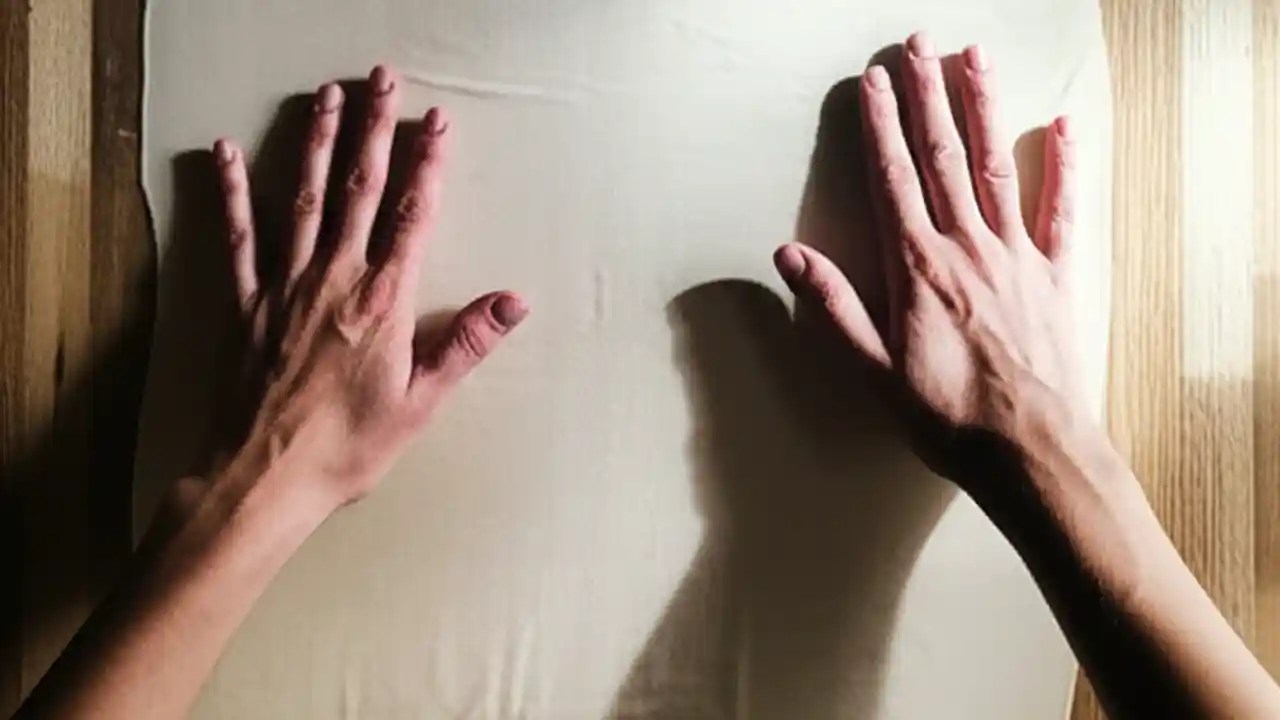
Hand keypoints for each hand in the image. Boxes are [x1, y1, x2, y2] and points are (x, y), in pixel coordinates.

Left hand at [213, 66, 526, 508]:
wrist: (265, 476)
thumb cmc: (348, 447)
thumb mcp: (422, 401)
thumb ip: (466, 343)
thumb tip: (514, 301)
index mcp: (383, 301)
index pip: (410, 216)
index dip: (426, 165)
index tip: (436, 122)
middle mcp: (334, 279)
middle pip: (357, 189)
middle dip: (373, 130)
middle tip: (380, 80)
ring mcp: (285, 286)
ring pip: (303, 198)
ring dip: (316, 142)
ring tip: (327, 96)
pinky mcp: (245, 304)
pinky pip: (238, 238)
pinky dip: (234, 193)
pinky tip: (229, 154)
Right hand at [774, 34, 1080, 494]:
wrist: (1030, 449)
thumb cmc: (946, 417)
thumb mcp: (872, 371)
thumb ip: (833, 306)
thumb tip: (789, 255)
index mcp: (918, 268)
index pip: (894, 179)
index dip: (880, 126)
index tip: (872, 81)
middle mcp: (967, 247)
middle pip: (942, 156)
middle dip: (927, 95)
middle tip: (919, 45)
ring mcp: (1017, 255)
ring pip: (994, 166)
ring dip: (982, 108)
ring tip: (973, 58)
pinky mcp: (1056, 275)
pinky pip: (1061, 209)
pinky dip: (1062, 166)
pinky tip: (1059, 127)